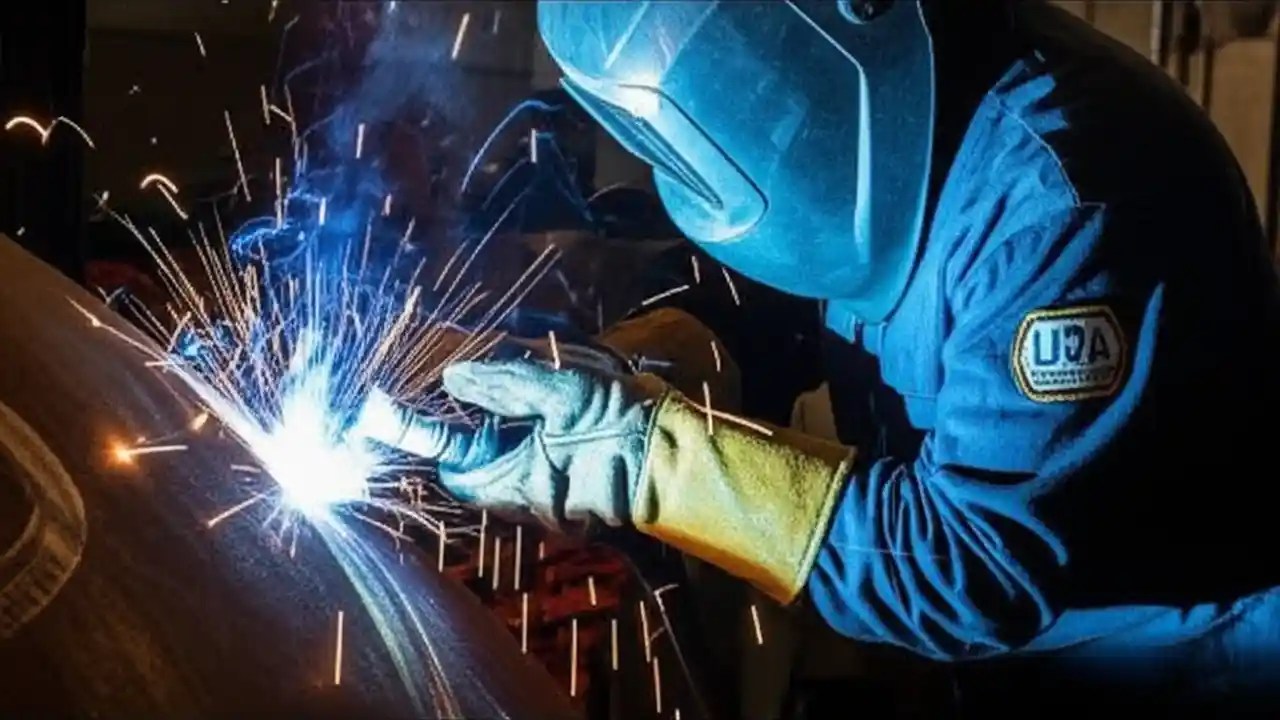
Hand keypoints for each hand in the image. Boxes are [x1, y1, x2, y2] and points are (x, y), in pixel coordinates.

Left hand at [435, 358, 668, 531]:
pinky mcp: (576, 504)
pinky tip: (564, 424)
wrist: (679, 458)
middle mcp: (528, 505)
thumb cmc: (621, 425)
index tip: (431, 407)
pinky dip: (540, 449)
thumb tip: (455, 377)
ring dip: (515, 438)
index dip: (437, 436)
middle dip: (485, 431)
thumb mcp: (560, 391)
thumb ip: (503, 385)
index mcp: (515, 481)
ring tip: (545, 407)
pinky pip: (541, 476)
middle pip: (481, 469)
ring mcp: (554, 509)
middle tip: (505, 396)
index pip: (453, 467)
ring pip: (511, 471)